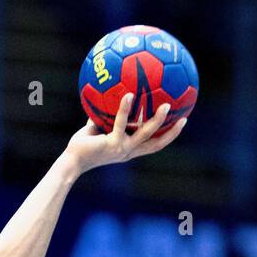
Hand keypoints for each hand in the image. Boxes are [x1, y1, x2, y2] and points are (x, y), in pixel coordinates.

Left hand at [64, 94, 185, 176]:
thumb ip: (106, 115)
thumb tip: (109, 94)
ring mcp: (122, 149)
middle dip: (171, 133)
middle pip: (156, 144)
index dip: (168, 136)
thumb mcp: (97, 128)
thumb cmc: (82, 146)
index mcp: (128, 150)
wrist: (71, 161)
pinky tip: (129, 95)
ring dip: (156, 121)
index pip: (153, 144)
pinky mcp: (112, 145)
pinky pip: (121, 123)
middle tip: (184, 118)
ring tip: (165, 105)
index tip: (180, 123)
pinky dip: (125, 108)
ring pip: (145, 134)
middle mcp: (128, 152)